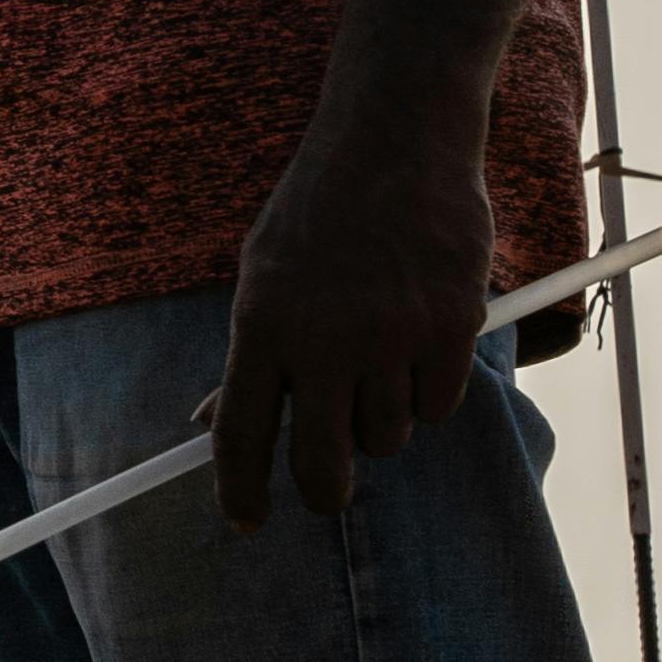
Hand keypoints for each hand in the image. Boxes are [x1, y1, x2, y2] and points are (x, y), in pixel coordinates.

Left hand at [212, 114, 493, 525]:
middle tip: (329, 492)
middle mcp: (323, 339)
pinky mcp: (451, 329)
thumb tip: (210, 427)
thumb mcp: (263, 272)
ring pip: (385, 438)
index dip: (240, 490)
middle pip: (321, 463)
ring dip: (381, 420)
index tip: (245, 521)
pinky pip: (437, 407)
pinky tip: (421, 337)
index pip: (240, 433)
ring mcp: (390, 337)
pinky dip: (429, 389)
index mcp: (262, 324)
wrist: (396, 140)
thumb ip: (252, 351)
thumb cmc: (323, 211)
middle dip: (324, 491)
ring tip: (378, 359)